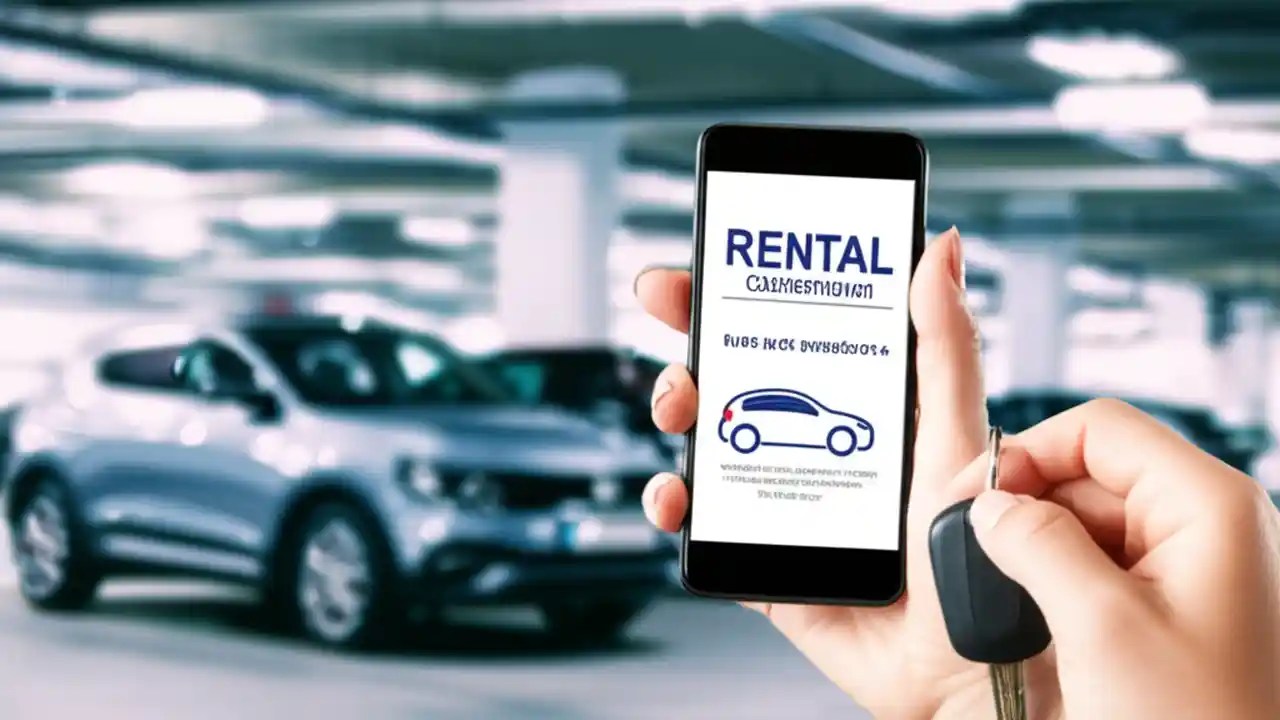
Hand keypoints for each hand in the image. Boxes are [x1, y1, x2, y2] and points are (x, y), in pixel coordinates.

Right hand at [635, 228, 994, 719]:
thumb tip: (941, 250)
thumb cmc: (974, 554)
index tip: (709, 260)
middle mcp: (809, 450)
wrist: (959, 665)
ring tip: (682, 405)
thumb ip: (945, 347)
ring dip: (677, 411)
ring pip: (705, 443)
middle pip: (733, 379)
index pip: (791, 336)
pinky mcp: (757, 560)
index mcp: (856, 411)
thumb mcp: (958, 436)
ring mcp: (777, 502)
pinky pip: (700, 528)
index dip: (745, 295)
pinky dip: (673, 505)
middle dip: (691, 337)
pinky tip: (677, 495)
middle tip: (667, 309)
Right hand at [954, 398, 1279, 718]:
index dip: (1028, 452)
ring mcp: (1200, 565)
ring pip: (1095, 518)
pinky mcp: (1183, 604)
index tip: (974, 495)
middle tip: (975, 546)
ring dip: (1042, 546)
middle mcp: (1211, 523)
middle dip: (1030, 503)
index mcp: (1209, 505)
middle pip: (1094, 469)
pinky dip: (1063, 578)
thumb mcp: (1100, 628)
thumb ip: (1037, 546)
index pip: (1099, 428)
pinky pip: (1108, 563)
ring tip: (1010, 592)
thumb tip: (990, 504)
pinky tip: (1043, 615)